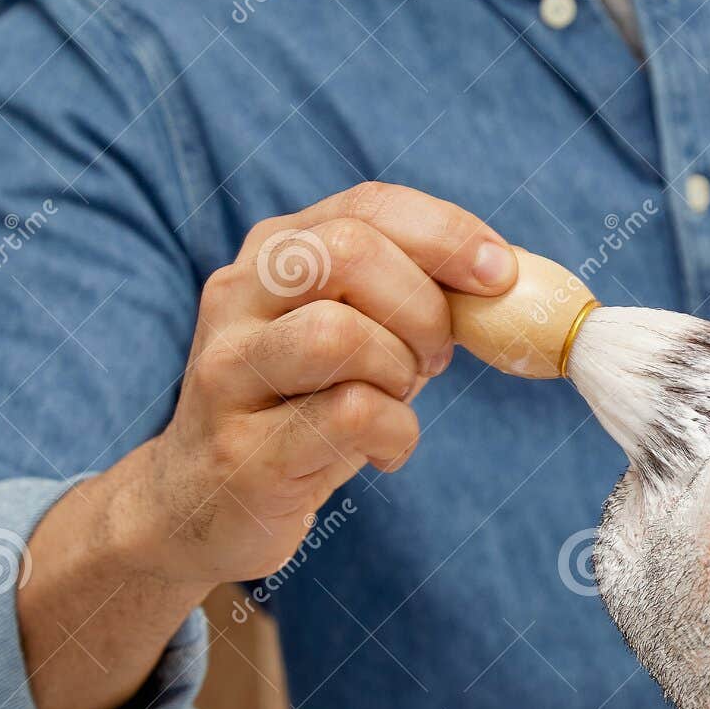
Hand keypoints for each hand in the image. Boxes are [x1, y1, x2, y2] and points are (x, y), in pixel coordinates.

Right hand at [133, 182, 517, 584]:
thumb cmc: (304, 407)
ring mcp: (229, 371)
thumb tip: (508, 277)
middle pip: (347, 254)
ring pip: (338, 333)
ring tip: (396, 399)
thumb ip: (414, 296)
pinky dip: (395, 433)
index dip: (446, 234)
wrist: (201, 502)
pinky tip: (383, 449)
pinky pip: (347, 416)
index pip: (367, 207)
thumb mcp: (358, 335)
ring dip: (399, 371)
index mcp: (274, 252)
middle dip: (422, 308)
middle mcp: (238, 296)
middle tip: (433, 358)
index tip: (500, 276)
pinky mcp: (242, 448)